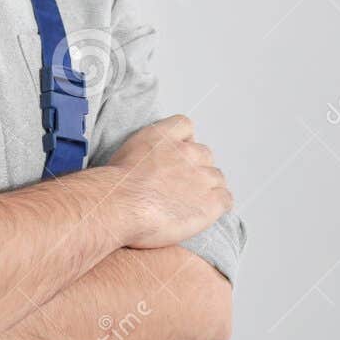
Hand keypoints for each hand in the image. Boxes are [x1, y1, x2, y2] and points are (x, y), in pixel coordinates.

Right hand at [104, 114, 231, 248]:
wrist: (119, 204)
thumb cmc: (114, 187)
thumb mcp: (122, 156)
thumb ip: (141, 155)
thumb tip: (143, 168)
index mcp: (163, 137)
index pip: (185, 126)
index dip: (183, 141)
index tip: (176, 155)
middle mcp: (186, 152)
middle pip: (204, 154)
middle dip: (195, 168)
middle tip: (180, 187)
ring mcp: (201, 177)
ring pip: (216, 177)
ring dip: (208, 187)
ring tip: (191, 203)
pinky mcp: (210, 202)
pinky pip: (226, 199)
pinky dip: (218, 205)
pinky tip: (205, 213)